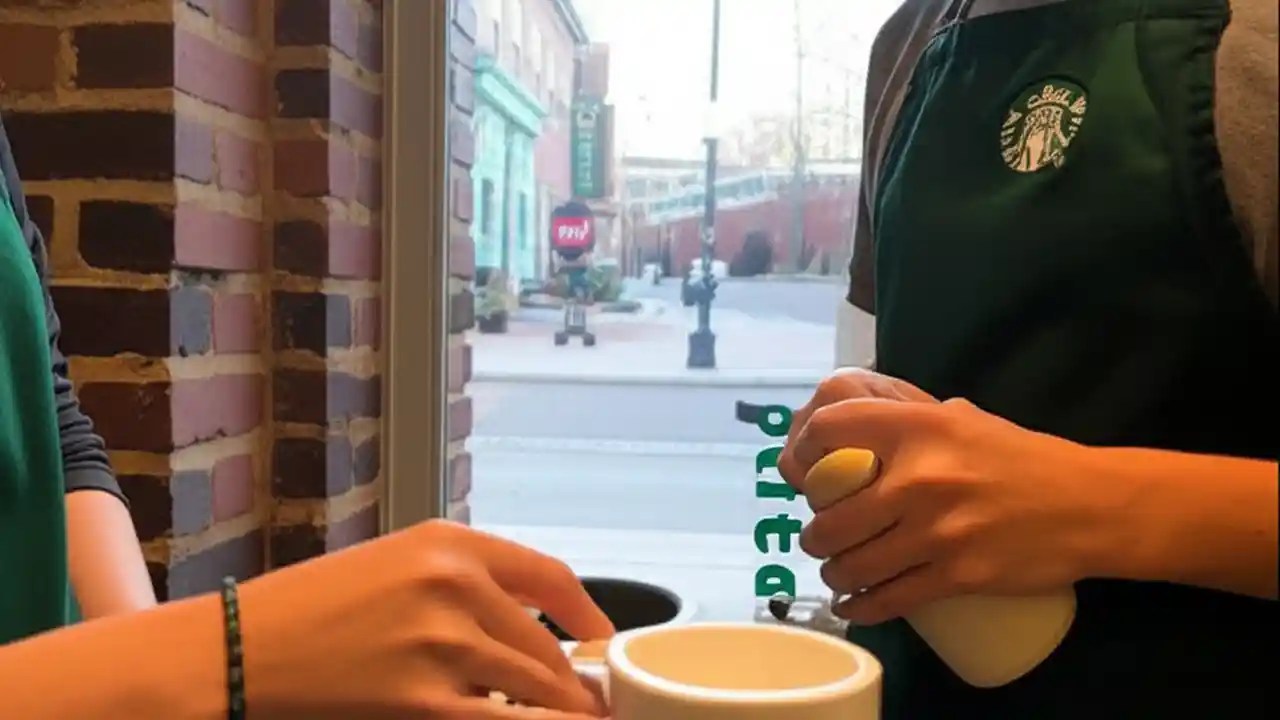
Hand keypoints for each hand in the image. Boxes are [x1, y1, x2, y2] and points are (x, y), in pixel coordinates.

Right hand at [240, 520, 613, 718]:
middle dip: (573, 687)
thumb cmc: (307, 611)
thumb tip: (523, 627)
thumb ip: (459, 585)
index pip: (549, 575)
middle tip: (589, 708)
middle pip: (547, 647)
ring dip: (558, 714)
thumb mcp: (391, 567)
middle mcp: (454, 584)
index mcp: (449, 543)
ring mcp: (441, 644)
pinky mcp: (423, 702)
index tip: (600, 640)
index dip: (587, 613)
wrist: (236, 649)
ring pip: (535, 689)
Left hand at [784, 388, 1106, 626]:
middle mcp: (919, 478)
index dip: (804, 450)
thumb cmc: (1023, 458)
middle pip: (830, 518)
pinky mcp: (956, 576)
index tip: (801, 471)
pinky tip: (853, 607)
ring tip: (839, 571)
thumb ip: (912, 419)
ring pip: (852, 565)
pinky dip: (861, 608)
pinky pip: (888, 599)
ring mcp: (936, 531)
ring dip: (835, 574)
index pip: (831, 428)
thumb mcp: (964, 418)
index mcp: (919, 428)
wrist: (1091, 505)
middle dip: (816, 536)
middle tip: (823, 538)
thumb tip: (861, 427)